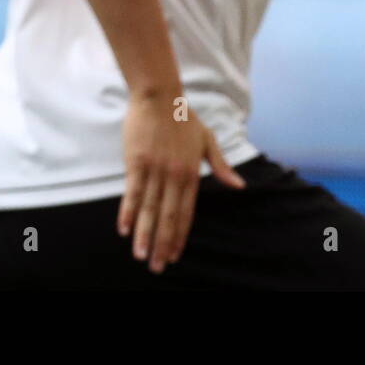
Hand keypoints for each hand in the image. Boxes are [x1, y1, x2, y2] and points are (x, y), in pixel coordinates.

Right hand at [117, 95, 245, 273]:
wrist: (161, 97)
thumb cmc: (185, 118)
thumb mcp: (209, 141)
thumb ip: (222, 166)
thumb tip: (240, 186)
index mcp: (192, 173)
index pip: (187, 212)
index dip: (180, 236)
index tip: (174, 256)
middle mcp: (175, 175)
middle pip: (168, 216)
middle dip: (162, 244)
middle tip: (157, 267)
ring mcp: (155, 170)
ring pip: (149, 209)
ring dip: (144, 235)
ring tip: (140, 256)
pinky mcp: (137, 163)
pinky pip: (132, 193)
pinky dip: (127, 213)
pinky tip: (124, 230)